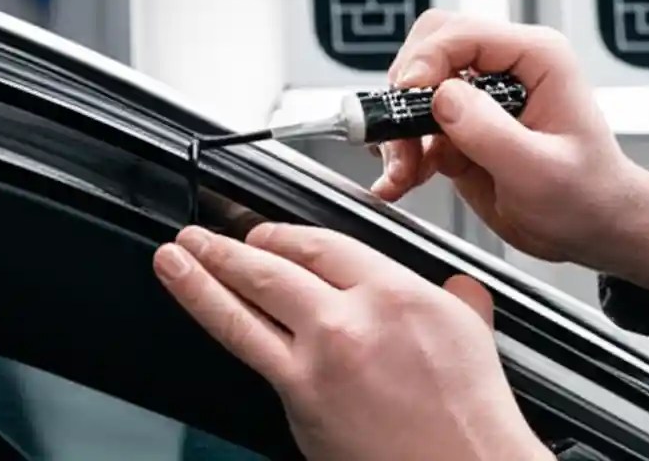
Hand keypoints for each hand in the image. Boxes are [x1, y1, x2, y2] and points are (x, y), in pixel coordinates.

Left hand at [153, 224, 553, 460]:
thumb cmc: (470, 415)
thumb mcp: (473, 332)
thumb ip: (455, 296)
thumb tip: (454, 285)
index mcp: (394, 293)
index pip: (323, 244)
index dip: (285, 234)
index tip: (266, 233)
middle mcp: (350, 320)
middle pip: (275, 268)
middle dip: (230, 247)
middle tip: (202, 235)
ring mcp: (317, 363)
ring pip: (244, 309)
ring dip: (201, 278)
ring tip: (175, 257)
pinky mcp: (298, 403)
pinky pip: (250, 353)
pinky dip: (220, 325)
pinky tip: (210, 316)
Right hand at [373, 10, 648, 294]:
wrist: (594, 228)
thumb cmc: (588, 196)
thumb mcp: (540, 171)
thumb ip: (490, 132)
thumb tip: (442, 98)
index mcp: (537, 59)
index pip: (464, 33)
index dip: (427, 60)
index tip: (408, 96)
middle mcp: (506, 69)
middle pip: (430, 49)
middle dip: (405, 93)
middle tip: (400, 137)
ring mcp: (481, 98)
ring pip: (414, 90)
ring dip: (398, 131)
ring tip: (403, 172)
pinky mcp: (464, 129)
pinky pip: (416, 128)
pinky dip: (402, 152)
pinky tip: (402, 180)